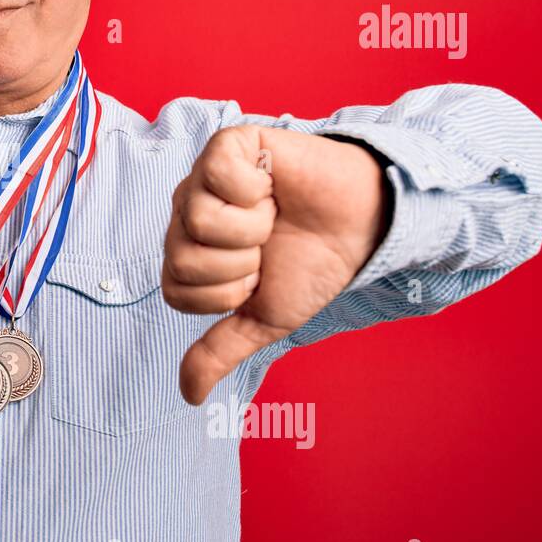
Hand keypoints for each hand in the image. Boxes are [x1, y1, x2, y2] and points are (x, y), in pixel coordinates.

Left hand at [162, 126, 388, 404]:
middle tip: (267, 245)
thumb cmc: (311, 264)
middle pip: (182, 258)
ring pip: (198, 221)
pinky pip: (217, 175)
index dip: (226, 293)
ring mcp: (203, 177)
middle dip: (239, 264)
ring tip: (271, 215)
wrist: (363, 225)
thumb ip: (220, 351)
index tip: (257, 276)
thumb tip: (189, 395)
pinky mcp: (229, 145)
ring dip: (250, 229)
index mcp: (188, 253)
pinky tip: (271, 186)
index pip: (177, 291)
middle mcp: (187, 214)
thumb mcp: (264, 318)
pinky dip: (254, 190)